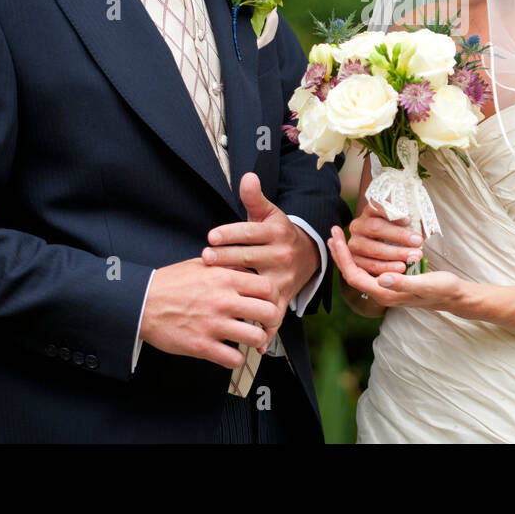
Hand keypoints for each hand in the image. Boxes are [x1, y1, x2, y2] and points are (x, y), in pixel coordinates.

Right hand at [139, 257, 278, 367]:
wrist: (141, 302)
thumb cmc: (171, 283)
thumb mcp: (202, 265)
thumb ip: (228, 266)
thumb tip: (250, 269)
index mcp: (225, 278)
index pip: (268, 288)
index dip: (272, 297)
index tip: (267, 303)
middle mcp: (223, 301)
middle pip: (268, 313)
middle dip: (270, 320)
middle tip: (263, 324)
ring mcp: (213, 324)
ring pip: (256, 338)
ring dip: (256, 341)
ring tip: (248, 339)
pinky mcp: (202, 346)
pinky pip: (234, 359)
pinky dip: (236, 359)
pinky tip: (230, 352)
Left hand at [201, 172, 320, 349]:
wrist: (309, 255)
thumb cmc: (277, 233)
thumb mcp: (269, 212)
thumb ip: (254, 198)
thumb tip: (247, 176)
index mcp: (276, 232)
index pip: (251, 231)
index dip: (231, 233)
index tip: (211, 236)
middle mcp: (282, 255)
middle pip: (252, 256)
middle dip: (228, 258)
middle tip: (206, 259)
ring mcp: (284, 278)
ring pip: (260, 285)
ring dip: (240, 289)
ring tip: (218, 292)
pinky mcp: (285, 298)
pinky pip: (274, 313)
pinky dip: (264, 327)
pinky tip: (249, 337)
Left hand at [327, 225, 465, 313]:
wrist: (455, 296)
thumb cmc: (442, 289)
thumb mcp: (425, 284)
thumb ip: (402, 282)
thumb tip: (380, 278)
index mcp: (385, 294)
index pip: (353, 275)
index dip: (342, 257)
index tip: (337, 237)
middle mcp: (382, 293)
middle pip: (352, 274)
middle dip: (340, 254)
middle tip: (333, 232)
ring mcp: (386, 289)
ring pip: (359, 272)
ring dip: (348, 255)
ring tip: (341, 238)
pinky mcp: (392, 283)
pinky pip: (369, 270)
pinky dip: (360, 257)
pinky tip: (361, 247)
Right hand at [347, 197, 424, 277]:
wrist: (383, 252)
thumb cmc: (397, 235)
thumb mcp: (406, 226)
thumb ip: (417, 224)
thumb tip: (432, 226)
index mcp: (370, 212)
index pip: (377, 206)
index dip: (392, 212)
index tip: (409, 219)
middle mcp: (359, 225)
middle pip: (376, 227)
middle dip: (398, 235)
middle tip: (418, 241)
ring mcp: (354, 243)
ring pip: (373, 249)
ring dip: (395, 253)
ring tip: (414, 256)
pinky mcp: (355, 261)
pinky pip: (370, 265)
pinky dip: (387, 268)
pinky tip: (401, 267)